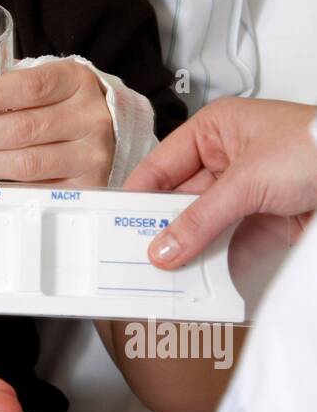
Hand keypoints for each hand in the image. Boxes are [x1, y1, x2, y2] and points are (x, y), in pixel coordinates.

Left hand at [0, 34, 114, 185]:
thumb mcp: (30, 73)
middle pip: (22, 129)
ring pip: (26, 163)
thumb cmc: (57, 98)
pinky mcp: (86, 186)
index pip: (30, 87)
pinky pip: (33, 190)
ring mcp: (90, 154)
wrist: (105, 127)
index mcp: (74, 79)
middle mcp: (88, 116)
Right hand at [122, 96, 316, 267]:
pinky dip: (217, 263)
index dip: (137, 195)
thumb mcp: (246, 181)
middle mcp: (229, 159)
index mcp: (215, 130)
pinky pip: (232, 244)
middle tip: (135, 258)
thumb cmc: (315, 145)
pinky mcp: (269, 221)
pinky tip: (200, 280)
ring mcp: (249, 192)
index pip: (162, 165)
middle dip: (161, 230)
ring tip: (163, 276)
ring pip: (205, 225)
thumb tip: (164, 247)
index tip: (114, 224)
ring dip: (188, 250)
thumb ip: (200, 219)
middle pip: (181, 200)